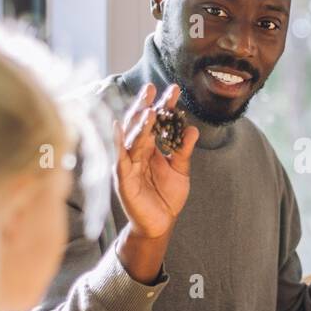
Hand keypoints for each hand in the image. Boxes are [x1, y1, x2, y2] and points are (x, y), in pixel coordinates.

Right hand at [113, 83, 198, 239]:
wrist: (160, 223)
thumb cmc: (167, 196)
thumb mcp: (180, 171)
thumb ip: (183, 150)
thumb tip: (193, 129)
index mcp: (150, 147)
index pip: (157, 122)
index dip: (164, 106)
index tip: (173, 89)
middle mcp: (136, 152)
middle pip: (140, 124)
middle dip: (146, 106)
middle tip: (152, 87)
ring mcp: (128, 163)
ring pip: (131, 138)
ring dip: (138, 123)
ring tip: (148, 110)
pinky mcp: (123, 177)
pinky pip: (120, 158)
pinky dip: (118, 142)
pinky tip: (118, 127)